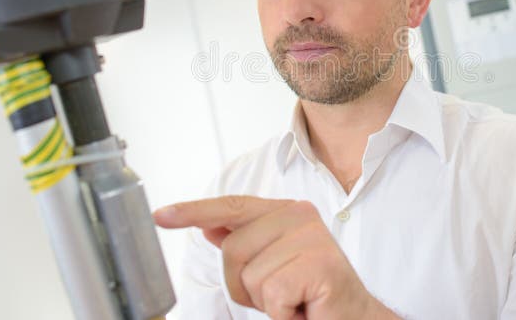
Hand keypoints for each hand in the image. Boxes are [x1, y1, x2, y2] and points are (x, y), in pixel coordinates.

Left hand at [154, 196, 397, 319]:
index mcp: (287, 211)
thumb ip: (244, 242)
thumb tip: (210, 225)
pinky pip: (272, 294)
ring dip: (266, 302)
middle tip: (280, 294)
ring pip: (250, 276)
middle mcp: (300, 216)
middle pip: (233, 250)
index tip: (162, 216)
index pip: (232, 206)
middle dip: (245, 285)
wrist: (353, 318)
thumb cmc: (311, 294)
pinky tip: (303, 307)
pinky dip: (282, 313)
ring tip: (295, 300)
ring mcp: (311, 237)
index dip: (194, 211)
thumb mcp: (270, 266)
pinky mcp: (319, 264)